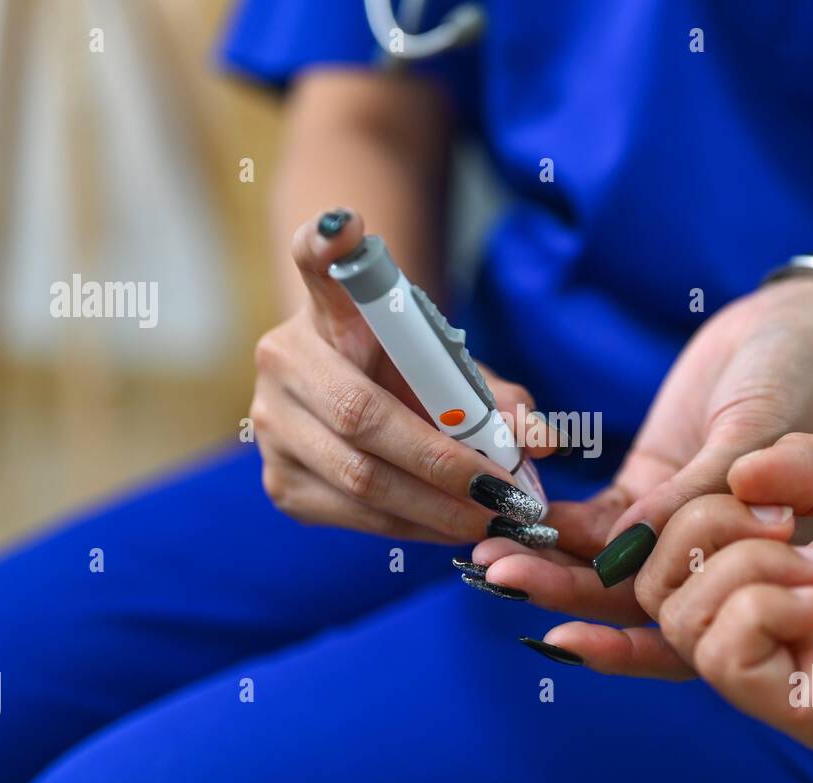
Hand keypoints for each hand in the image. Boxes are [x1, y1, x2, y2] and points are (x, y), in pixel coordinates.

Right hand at [251, 210, 553, 540]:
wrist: (354, 393)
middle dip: (441, 464)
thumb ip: (497, 399)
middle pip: (360, 416)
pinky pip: (350, 516)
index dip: (327, 245)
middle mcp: (281, 358)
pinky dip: (410, 527)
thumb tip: (543, 442)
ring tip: (491, 518)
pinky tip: (451, 527)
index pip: (316, 264)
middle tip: (502, 492)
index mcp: (325, 308)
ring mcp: (269, 424)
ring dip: (434, 508)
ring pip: (357, 479)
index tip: (347, 226)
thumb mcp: (452, 368)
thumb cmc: (408, 373)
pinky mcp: (277, 481)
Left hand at [473, 277, 812, 621]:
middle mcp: (716, 556)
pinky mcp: (651, 486)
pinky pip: (598, 517)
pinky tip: (515, 517)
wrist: (798, 322)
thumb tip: (624, 551)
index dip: (625, 646)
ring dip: (548, 558)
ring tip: (489, 553)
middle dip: (562, 590)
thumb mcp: (756, 428)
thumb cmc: (800, 372)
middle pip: (632, 599)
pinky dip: (557, 520)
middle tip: (500, 576)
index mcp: (763, 565)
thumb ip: (697, 491)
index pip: (688, 629)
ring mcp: (678, 523)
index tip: (561, 638)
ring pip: (607, 561)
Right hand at [540, 434, 812, 749]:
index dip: (571, 589)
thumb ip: (778, 468)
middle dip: (680, 528)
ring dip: (737, 556)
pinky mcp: (800, 708)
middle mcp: (746, 643)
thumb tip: (723, 482)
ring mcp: (769, 681)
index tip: (505, 566)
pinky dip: (760, 596)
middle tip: (765, 507)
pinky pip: (723, 652)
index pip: (635, 605)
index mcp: (747, 597)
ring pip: (676, 617)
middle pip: (642, 595)